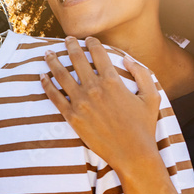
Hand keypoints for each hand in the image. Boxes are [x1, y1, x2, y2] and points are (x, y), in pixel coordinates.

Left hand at [41, 37, 160, 166]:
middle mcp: (94, 88)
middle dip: (70, 46)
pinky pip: (54, 97)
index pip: (99, 54)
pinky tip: (42, 77)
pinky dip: (46, 85)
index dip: (92, 43)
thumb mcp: (152, 97)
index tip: (88, 39)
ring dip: (53, 61)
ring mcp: (81, 103)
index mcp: (113, 81)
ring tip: (47, 53)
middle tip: (66, 39)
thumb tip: (127, 59)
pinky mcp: (72, 117)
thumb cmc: (144, 126)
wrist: (132, 154)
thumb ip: (142, 74)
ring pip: (61, 75)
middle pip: (77, 60)